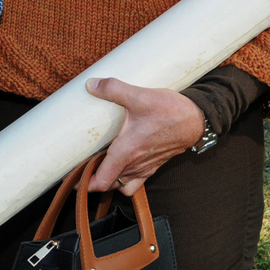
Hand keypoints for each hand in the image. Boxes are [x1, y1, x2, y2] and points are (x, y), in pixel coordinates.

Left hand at [85, 78, 204, 196]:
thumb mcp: (139, 95)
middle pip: (109, 184)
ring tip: (97, 166)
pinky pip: (136, 181)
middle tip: (80, 169)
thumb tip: (90, 84)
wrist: (197, 119)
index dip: (85, 184)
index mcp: (128, 150)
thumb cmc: (170, 110)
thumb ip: (113, 89)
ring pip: (122, 184)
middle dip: (93, 180)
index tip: (73, 181)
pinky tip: (120, 164)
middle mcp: (136, 163)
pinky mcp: (155, 165)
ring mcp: (146, 166)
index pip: (102, 180)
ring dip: (109, 179)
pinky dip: (125, 179)